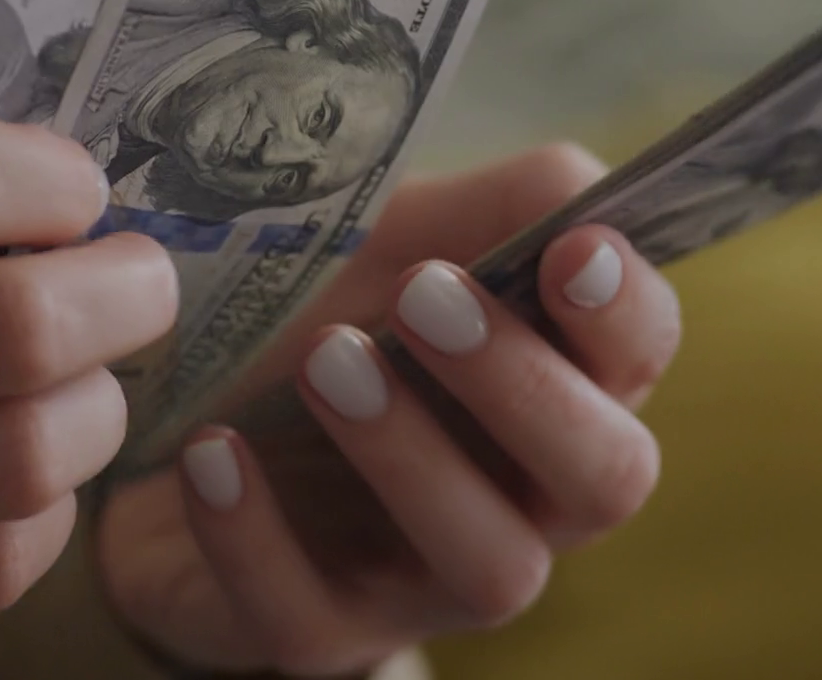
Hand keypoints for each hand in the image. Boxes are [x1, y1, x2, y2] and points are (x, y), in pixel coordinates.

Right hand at [0, 103, 174, 650]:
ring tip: (82, 383)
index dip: (52, 183)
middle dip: (125, 298)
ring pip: (18, 458)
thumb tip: (80, 205)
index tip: (79, 195)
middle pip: (10, 327)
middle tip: (136, 286)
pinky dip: (43, 517)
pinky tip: (25, 475)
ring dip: (95, 412)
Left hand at [97, 144, 682, 674]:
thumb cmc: (328, 310)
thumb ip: (496, 204)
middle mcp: (528, 494)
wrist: (180, 418)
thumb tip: (575, 191)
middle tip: (422, 294)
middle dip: (525, 384)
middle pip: (605, 476)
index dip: (625, 309)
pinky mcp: (326, 631)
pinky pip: (313, 615)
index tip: (571, 248)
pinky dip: (259, 536)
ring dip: (413, 457)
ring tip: (324, 360)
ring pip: (492, 563)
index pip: (641, 355)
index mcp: (560, 379)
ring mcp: (432, 576)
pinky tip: (213, 452)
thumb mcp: (402, 232)